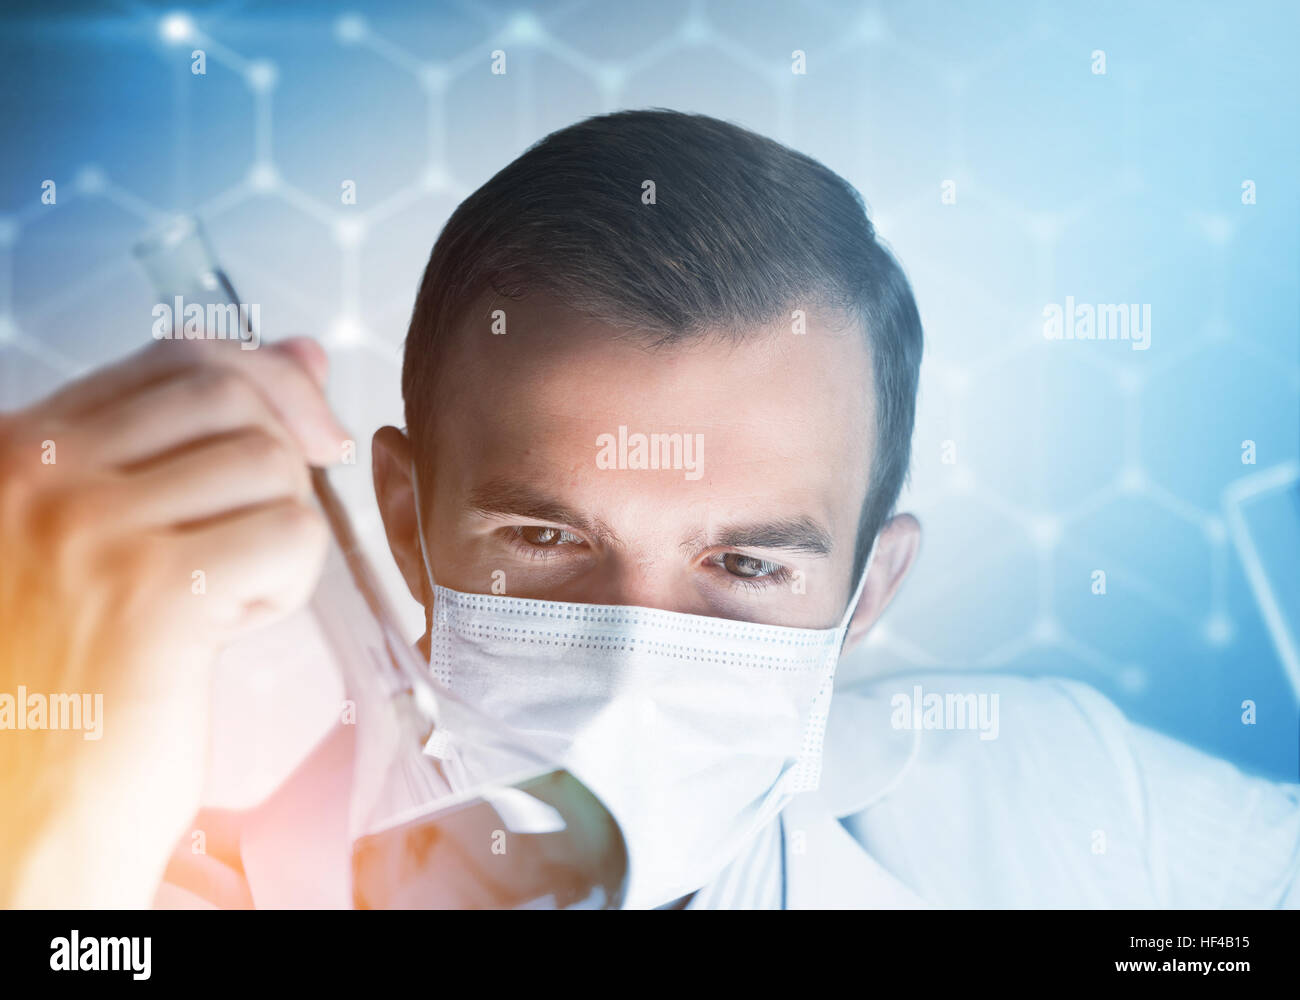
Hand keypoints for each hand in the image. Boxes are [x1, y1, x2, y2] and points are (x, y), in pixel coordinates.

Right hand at [0, 336, 349, 906]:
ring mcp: (90, 530)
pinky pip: (288, 535)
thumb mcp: (104, 534)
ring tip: (228, 591)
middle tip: (276, 521)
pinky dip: (286, 582)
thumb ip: (187, 439)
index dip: (264, 382)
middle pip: (229, 393)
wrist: (22, 807)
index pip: (173, 360)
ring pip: (269, 464)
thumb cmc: (66, 674)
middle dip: (284, 450)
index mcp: (18, 452)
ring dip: (280, 530)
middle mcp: (38, 476)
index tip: (304, 426)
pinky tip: (232, 624)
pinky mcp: (155, 596)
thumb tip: (304, 352)